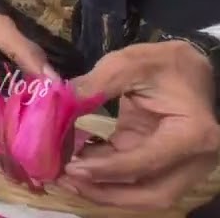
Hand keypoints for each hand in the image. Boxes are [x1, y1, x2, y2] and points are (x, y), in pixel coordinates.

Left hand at [60, 41, 219, 210]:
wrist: (188, 68)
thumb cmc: (164, 63)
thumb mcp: (131, 63)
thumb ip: (98, 83)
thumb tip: (61, 101)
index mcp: (192, 133)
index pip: (148, 161)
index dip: (108, 169)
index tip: (72, 167)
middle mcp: (194, 158)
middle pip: (152, 194)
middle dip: (106, 193)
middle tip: (66, 181)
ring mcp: (181, 165)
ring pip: (144, 194)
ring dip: (104, 191)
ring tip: (65, 178)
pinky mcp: (163, 164)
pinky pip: (136, 179)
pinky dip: (107, 176)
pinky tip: (78, 164)